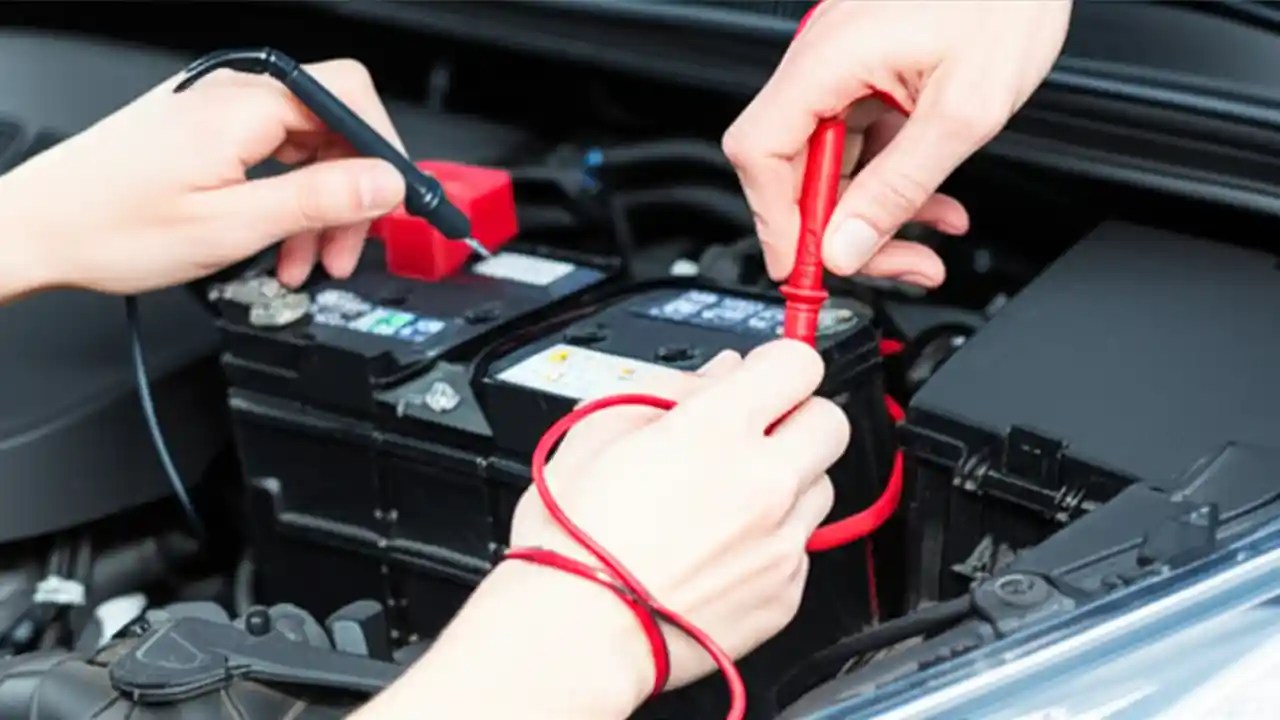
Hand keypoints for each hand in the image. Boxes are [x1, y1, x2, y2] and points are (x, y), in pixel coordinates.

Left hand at [0, 58, 405, 297]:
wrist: (38, 229)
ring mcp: (219, 112)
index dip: (385, 152)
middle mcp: (234, 96)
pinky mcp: (207, 132)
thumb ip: (317, 200)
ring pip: (307, 147)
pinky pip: (274, 155)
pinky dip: (288, 198)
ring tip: (306, 261)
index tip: (401, 201)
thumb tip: (385, 182)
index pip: (350, 100)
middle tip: (347, 248)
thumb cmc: (109, 227)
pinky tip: (281, 241)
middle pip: (334, 127)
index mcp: (244, 106)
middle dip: (351, 192)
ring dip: (319, 206)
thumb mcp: (231, 225)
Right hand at [364, 340, 848, 718]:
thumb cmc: (573, 539)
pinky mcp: (784, 593)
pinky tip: (722, 550)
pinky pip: (800, 550)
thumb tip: (719, 373)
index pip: (798, 362)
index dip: (777, 365)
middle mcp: (763, 482)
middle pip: (830, 422)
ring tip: (727, 501)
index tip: (761, 378)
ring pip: (821, 487)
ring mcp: (781, 542)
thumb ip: (668, 388)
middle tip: (754, 435)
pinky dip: (772, 542)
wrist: (575, 632)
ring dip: (787, 483)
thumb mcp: (596, 429)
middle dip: (797, 420)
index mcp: (717, 428)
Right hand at [722, 0, 1071, 285]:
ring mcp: (846, 66)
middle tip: (892, 263)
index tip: (801, 265)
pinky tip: (935, 201)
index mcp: (828, 60)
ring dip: (877, 209)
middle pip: (795, 168)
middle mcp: (824, 60)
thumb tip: (845, 245)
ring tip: (931, 238)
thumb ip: (899, 186)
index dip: (775, 219)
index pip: (760, 153)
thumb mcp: (964, 112)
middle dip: (841, 228)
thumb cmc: (1009, 0)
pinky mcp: (873, 71)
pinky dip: (894, 178)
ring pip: (835, 163)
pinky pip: (864, 140)